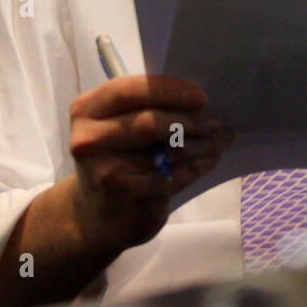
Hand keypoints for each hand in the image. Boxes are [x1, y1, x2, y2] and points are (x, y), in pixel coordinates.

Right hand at [67, 75, 233, 252]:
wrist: (96, 215)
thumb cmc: (116, 158)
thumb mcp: (118, 125)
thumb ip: (150, 107)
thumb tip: (205, 102)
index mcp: (86, 110)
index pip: (130, 91)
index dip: (170, 90)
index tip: (201, 96)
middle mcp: (89, 141)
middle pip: (151, 123)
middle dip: (191, 120)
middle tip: (217, 122)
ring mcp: (107, 171)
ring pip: (169, 151)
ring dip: (202, 144)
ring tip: (219, 139)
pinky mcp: (129, 196)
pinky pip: (175, 176)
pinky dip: (198, 166)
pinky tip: (209, 160)